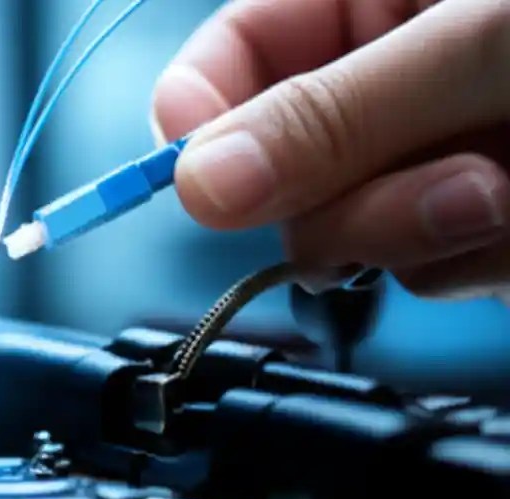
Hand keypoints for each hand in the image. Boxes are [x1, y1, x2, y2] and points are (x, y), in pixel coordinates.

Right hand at [151, 0, 509, 301]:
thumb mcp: (476, 45)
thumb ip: (334, 115)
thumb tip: (200, 187)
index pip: (236, 50)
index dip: (201, 117)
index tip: (205, 188)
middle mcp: (388, 76)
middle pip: (282, 168)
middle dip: (348, 201)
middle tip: (446, 191)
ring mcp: (428, 157)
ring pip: (351, 236)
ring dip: (420, 236)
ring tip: (507, 197)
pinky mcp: (474, 226)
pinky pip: (426, 273)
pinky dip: (479, 263)